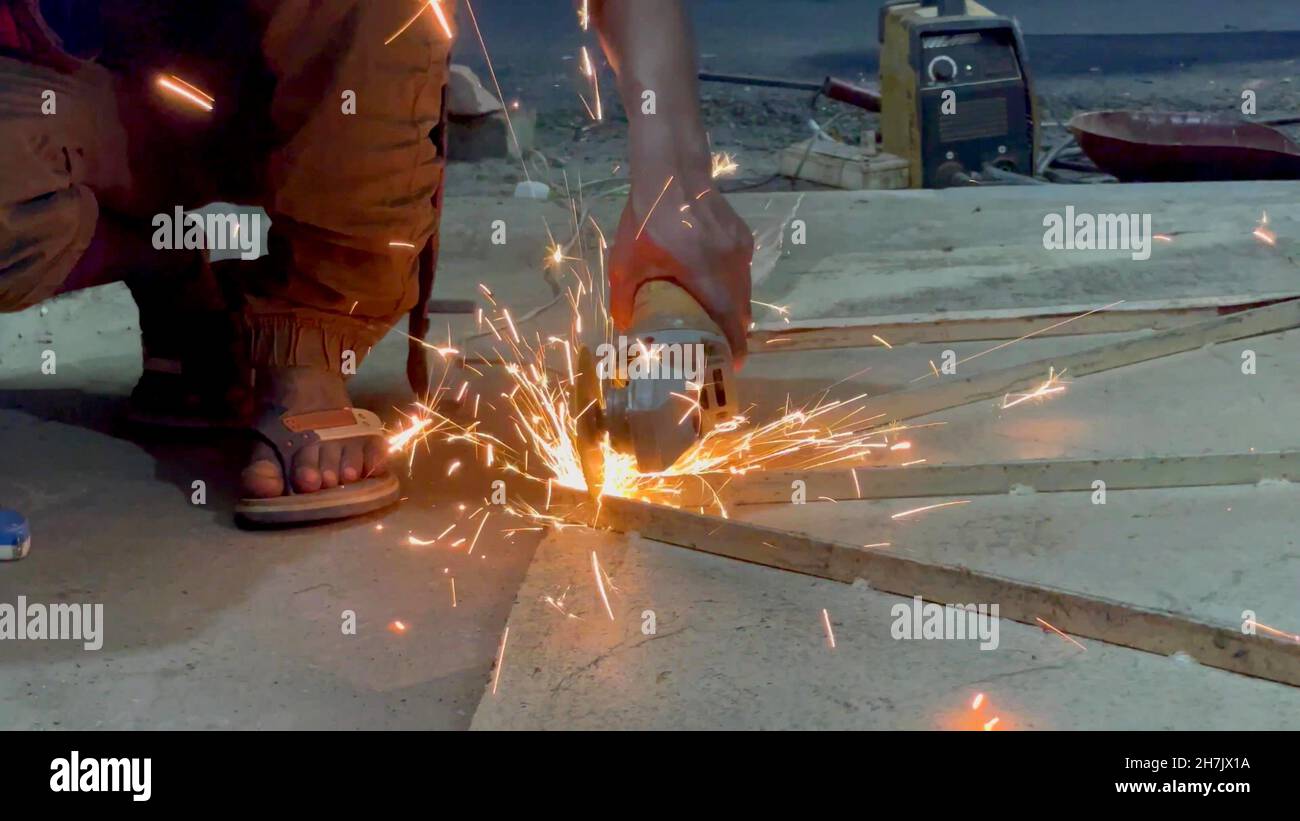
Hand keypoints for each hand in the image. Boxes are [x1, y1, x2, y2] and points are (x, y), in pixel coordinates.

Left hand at [608, 169, 753, 366]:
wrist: (671, 169)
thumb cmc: (646, 217)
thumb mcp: (626, 263)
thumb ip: (624, 300)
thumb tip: (625, 328)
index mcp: (707, 276)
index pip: (730, 321)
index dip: (735, 347)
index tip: (734, 366)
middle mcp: (732, 265)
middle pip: (741, 310)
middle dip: (733, 333)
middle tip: (718, 348)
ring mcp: (741, 249)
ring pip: (744, 291)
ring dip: (733, 310)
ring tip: (716, 324)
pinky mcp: (742, 236)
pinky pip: (741, 271)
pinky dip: (732, 287)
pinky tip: (714, 289)